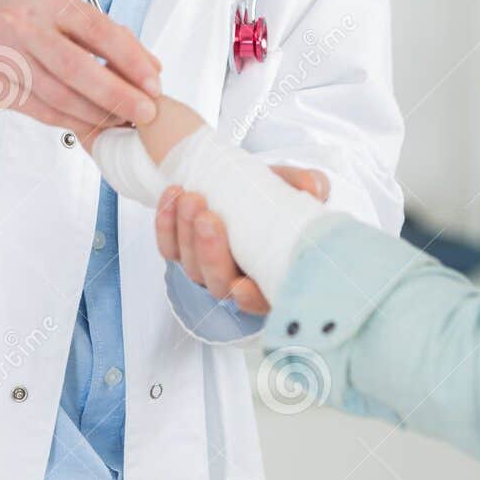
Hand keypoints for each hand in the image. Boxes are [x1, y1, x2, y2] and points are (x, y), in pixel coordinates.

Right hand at [0, 0, 161, 130]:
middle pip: (80, 67)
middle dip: (119, 93)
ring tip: (121, 122)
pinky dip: (68, 119)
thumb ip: (88, 26)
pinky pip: (40, 109)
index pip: (99, 29)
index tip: (155, 81)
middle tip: (145, 111)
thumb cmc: (2, 8)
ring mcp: (5, 56)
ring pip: (60, 94)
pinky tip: (88, 124)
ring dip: (96, 113)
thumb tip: (141, 59)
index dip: (132, 59)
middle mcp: (23, 24)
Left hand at [156, 164, 329, 314]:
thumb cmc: (268, 193)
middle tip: (208, 218)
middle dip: (210, 253)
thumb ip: (304, 186)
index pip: (261, 301)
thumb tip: (313, 187)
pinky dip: (165, 222)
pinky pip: (167, 245)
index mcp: (268, 274)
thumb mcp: (290, 186)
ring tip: (191, 198)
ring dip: (186, 232)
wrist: (233, 177)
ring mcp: (204, 267)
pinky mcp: (180, 250)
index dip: (251, 300)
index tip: (243, 286)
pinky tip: (172, 195)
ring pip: (190, 265)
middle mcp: (234, 279)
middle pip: (217, 283)